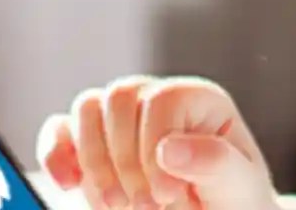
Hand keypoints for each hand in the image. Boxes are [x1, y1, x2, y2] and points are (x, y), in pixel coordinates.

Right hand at [36, 76, 279, 209]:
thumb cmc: (234, 204)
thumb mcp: (239, 189)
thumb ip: (216, 164)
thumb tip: (170, 147)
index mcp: (198, 100)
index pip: (162, 100)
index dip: (156, 146)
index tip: (167, 196)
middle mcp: (156, 98)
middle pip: (119, 97)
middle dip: (124, 159)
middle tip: (144, 207)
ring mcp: (122, 118)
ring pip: (86, 109)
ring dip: (94, 162)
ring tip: (115, 205)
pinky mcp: (92, 142)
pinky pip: (59, 130)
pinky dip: (55, 155)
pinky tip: (68, 185)